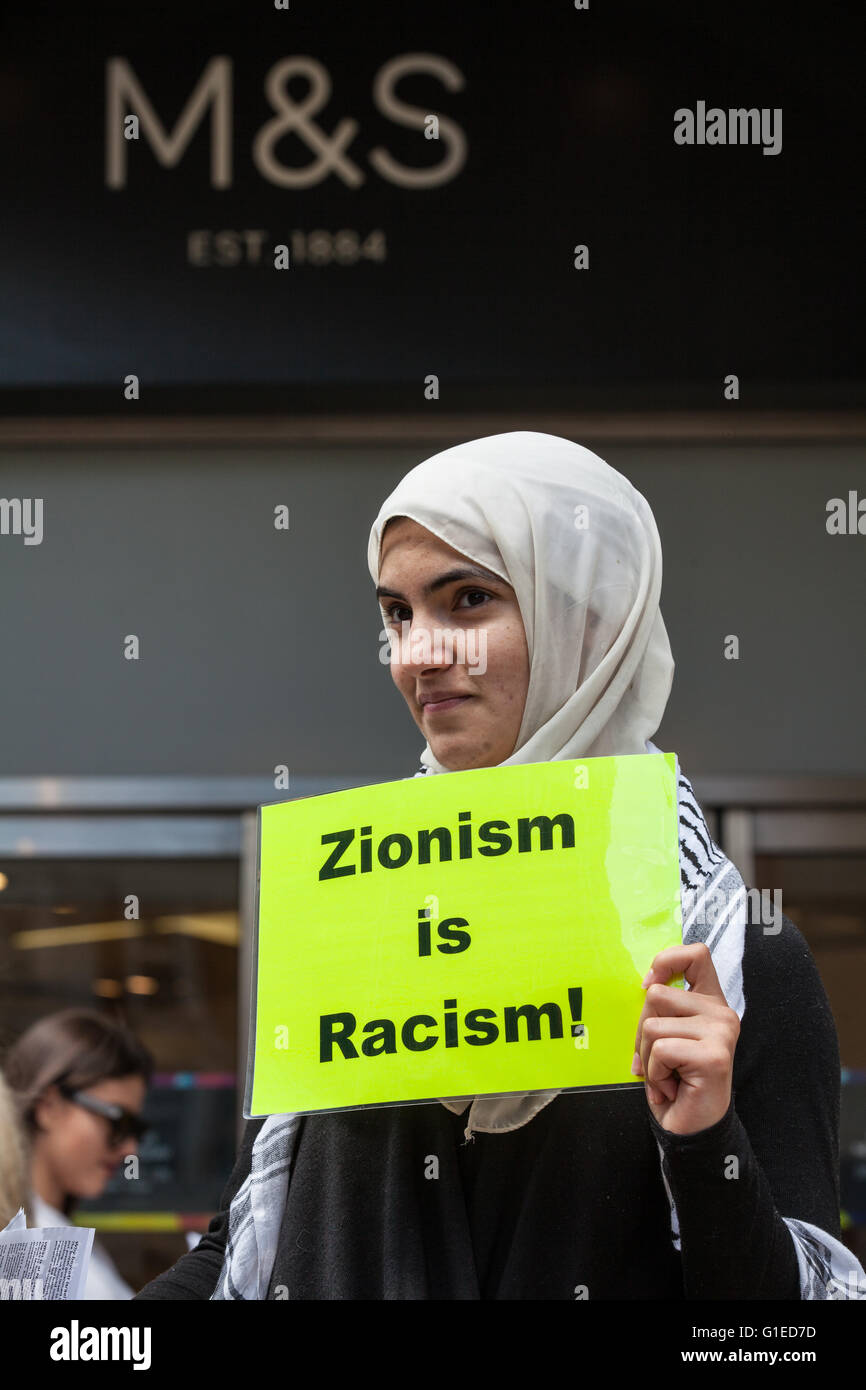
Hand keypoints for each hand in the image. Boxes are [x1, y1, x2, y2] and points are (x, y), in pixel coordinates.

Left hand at [631, 943, 739, 1135]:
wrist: (692, 1128)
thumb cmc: (675, 1081)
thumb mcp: (667, 1035)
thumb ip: (663, 1008)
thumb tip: (647, 984)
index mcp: (711, 1003)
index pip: (696, 954)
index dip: (666, 961)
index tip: (649, 985)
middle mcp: (722, 1013)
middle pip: (656, 994)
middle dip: (642, 1031)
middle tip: (658, 1060)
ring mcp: (721, 1033)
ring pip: (652, 1025)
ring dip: (647, 1057)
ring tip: (667, 1075)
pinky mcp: (713, 1055)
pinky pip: (660, 1050)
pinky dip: (655, 1073)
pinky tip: (672, 1087)